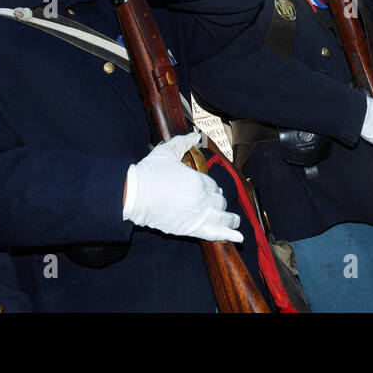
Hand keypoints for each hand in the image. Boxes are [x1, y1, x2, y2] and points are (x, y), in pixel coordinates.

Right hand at [122, 133, 241, 242]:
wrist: (134, 196)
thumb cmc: (149, 174)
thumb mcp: (166, 153)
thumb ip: (182, 143)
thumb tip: (194, 135)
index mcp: (199, 180)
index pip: (213, 186)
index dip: (212, 188)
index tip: (212, 190)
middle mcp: (203, 198)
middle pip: (219, 201)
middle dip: (219, 202)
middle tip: (218, 203)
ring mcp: (199, 215)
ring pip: (222, 217)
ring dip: (231, 220)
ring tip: (236, 222)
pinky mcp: (192, 229)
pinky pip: (215, 233)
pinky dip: (228, 235)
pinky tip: (238, 237)